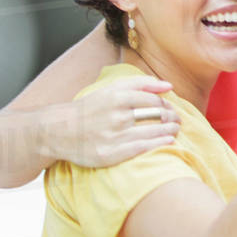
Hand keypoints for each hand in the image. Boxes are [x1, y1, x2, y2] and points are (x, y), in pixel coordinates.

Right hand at [54, 76, 179, 166]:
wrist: (59, 131)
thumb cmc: (90, 108)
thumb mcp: (111, 88)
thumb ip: (141, 83)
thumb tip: (169, 85)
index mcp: (116, 98)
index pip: (154, 100)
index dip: (166, 105)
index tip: (170, 108)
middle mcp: (116, 116)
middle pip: (157, 116)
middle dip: (172, 117)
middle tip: (177, 120)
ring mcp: (114, 136)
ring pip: (153, 132)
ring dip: (170, 130)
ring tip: (175, 129)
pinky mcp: (111, 154)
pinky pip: (142, 148)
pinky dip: (160, 143)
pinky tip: (169, 141)